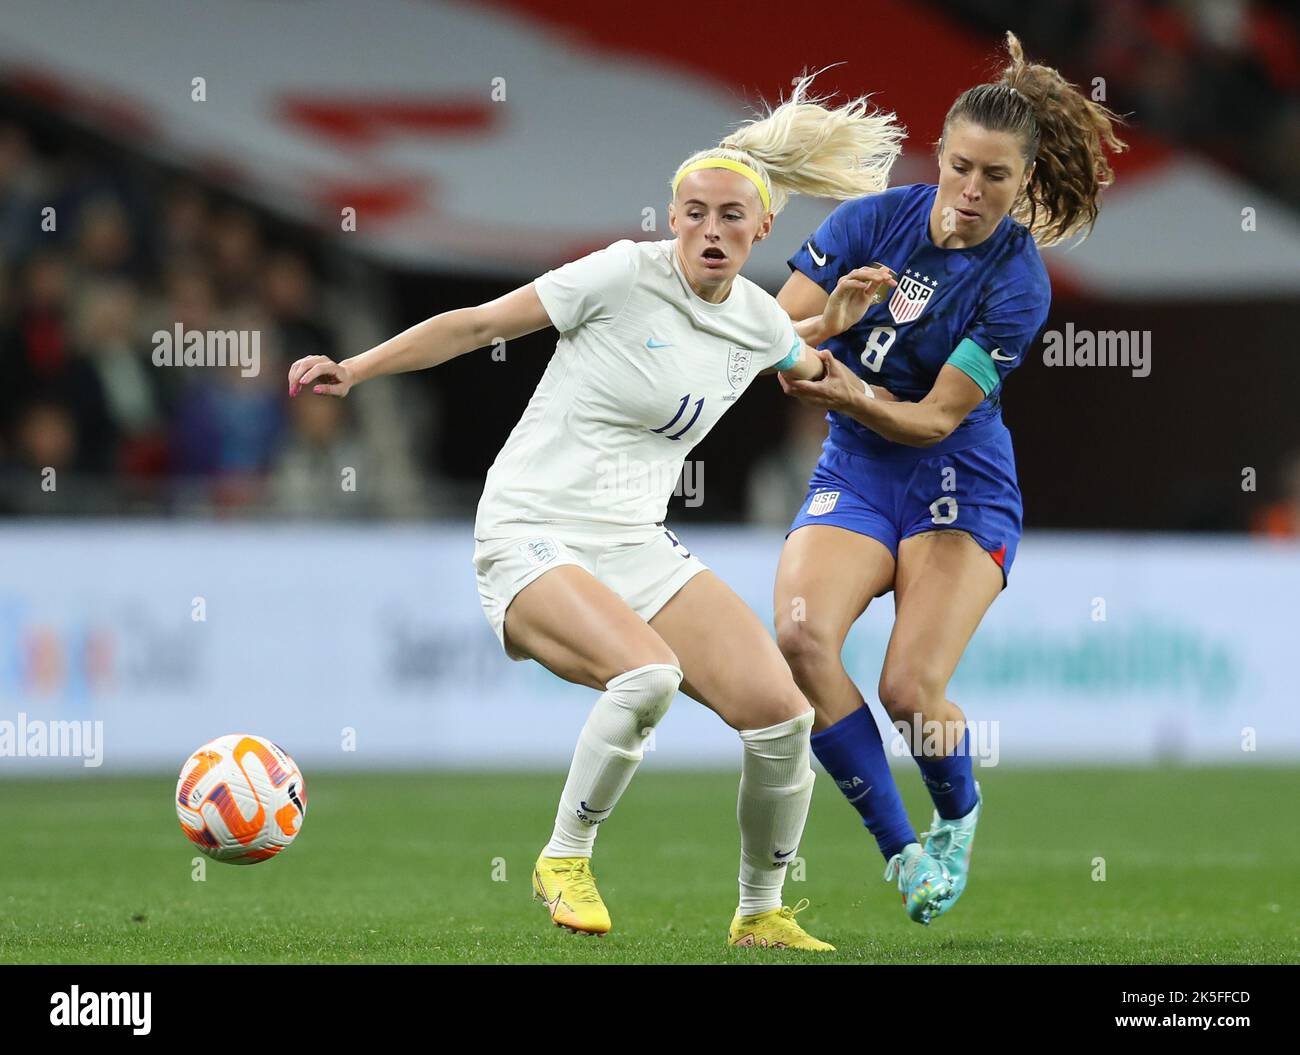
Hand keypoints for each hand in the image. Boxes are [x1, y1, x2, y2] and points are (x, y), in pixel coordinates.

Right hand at [288, 355, 354, 397]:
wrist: (344, 374)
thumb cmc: (343, 383)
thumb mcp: (341, 390)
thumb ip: (329, 390)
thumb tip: (315, 390)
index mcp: (332, 366)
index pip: (319, 368)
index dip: (310, 374)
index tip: (302, 383)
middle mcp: (322, 360)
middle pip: (306, 364)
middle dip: (297, 378)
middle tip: (293, 392)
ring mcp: (314, 359)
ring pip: (299, 365)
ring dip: (293, 378)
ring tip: (293, 392)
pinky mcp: (308, 361)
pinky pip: (296, 366)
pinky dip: (292, 376)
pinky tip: (294, 387)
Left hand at [779, 350, 898, 410]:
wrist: (847, 402)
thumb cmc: (843, 387)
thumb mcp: (838, 372)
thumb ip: (830, 360)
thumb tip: (822, 351)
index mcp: (817, 390)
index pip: (797, 385)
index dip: (787, 377)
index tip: (784, 367)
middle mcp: (810, 398)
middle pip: (790, 390)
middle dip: (783, 379)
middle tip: (782, 367)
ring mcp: (808, 401)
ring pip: (792, 393)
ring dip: (787, 383)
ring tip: (786, 370)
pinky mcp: (808, 402)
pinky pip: (796, 394)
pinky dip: (792, 386)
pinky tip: (794, 377)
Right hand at [820, 265, 896, 338]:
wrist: (836, 326)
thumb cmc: (849, 312)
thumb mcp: (866, 299)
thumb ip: (874, 287)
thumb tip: (884, 273)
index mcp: (856, 282)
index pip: (870, 273)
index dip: (882, 275)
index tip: (894, 282)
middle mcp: (849, 282)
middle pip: (863, 271)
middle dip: (877, 273)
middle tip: (888, 278)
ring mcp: (842, 287)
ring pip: (854, 274)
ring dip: (868, 275)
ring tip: (880, 279)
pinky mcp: (836, 294)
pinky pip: (845, 285)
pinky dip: (855, 284)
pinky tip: (864, 286)